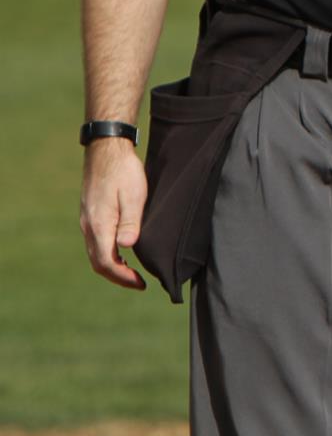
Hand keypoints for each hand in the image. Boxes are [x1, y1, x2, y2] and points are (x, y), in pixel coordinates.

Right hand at [80, 138, 146, 289]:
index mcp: (99, 225)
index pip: (106, 262)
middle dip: (117, 276)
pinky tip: (122, 252)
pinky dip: (108, 254)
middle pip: (98, 262)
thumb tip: (126, 247)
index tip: (141, 284)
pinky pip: (96, 243)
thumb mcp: (134, 195)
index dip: (123, 277)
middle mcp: (88, 226)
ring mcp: (87, 221)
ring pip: (95, 253)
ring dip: (112, 267)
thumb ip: (130, 221)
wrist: (106, 151)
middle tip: (138, 283)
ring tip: (132, 272)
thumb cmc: (124, 172)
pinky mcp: (90, 215)